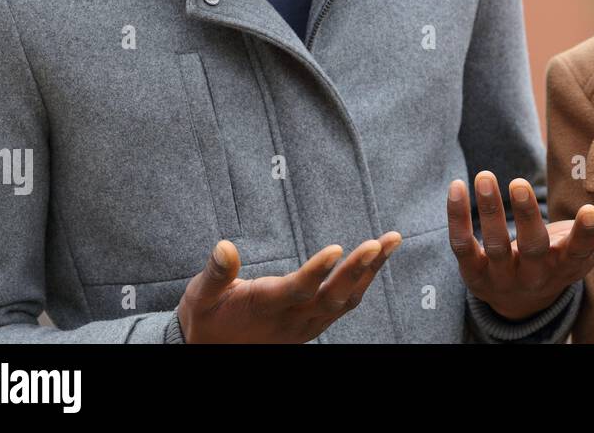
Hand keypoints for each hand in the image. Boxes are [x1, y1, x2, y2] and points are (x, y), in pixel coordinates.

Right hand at [176, 234, 399, 341]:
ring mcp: (306, 324)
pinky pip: (345, 304)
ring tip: (392, 241)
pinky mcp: (313, 324)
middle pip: (332, 296)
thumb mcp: (201, 296)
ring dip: (370, 271)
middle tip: (381, 242)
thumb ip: (216, 273)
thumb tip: (225, 247)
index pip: (297, 290)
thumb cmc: (207, 319)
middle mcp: (291, 318)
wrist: (212, 351)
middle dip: (359, 269)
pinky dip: (364, 281)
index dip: (316, 272)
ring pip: (346, 300)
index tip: (335, 249)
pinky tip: (377, 260)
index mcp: (265, 307)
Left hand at [447, 171, 593, 321]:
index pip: (578, 253)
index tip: (587, 211)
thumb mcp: (590, 246)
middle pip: (531, 248)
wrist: (520, 301)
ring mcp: (501, 275)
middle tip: (519, 183)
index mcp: (567, 266)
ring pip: (493, 245)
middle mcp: (534, 274)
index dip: (584, 235)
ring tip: (486, 176)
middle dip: (526, 217)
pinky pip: (461, 245)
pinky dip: (458, 218)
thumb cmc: (561, 258)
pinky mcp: (472, 271)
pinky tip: (458, 187)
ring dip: (489, 211)